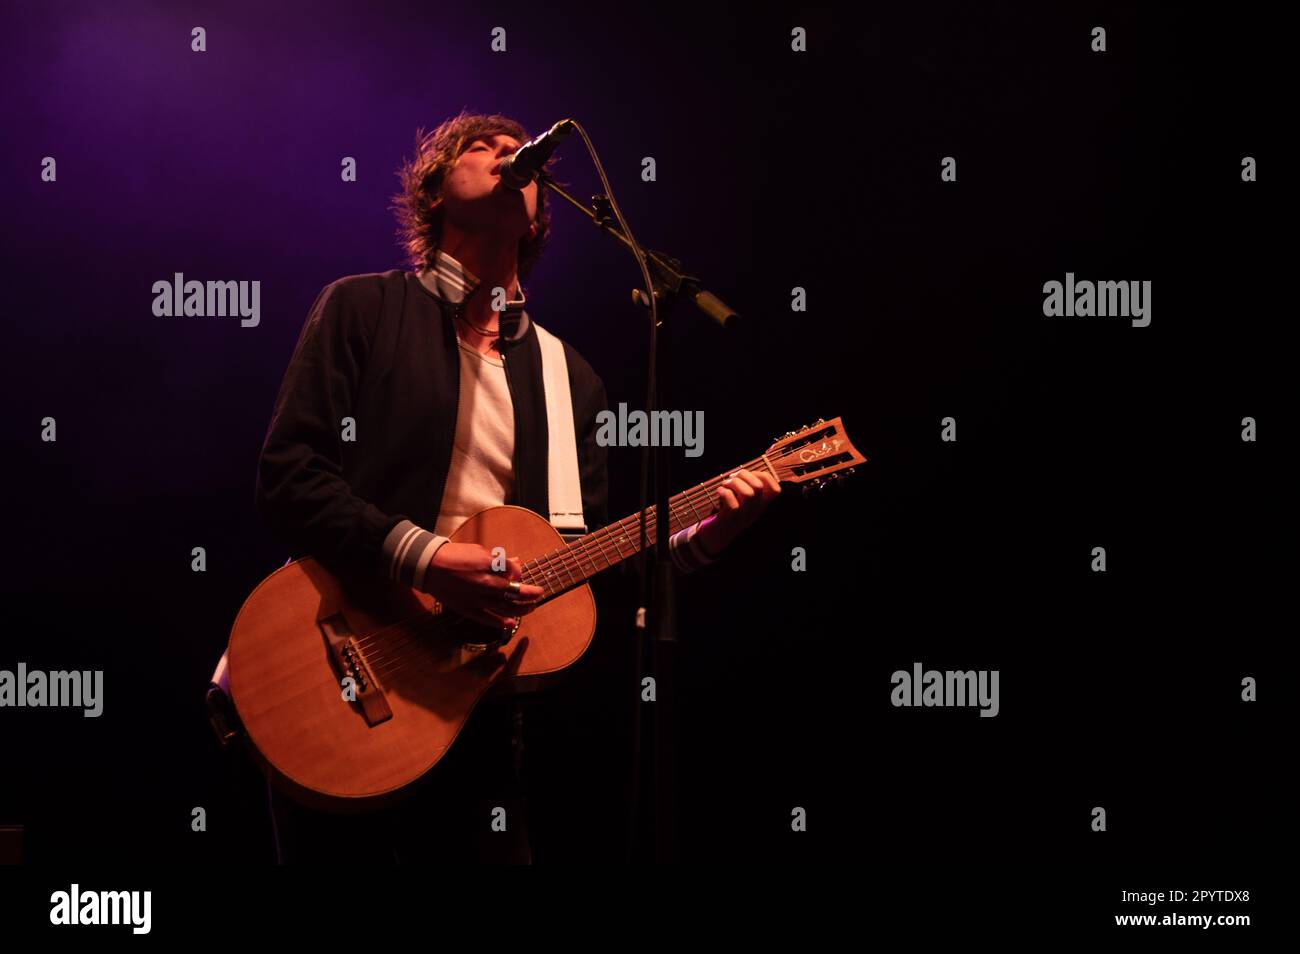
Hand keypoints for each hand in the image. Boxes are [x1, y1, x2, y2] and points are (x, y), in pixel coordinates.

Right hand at [420, 542, 543, 628]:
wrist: (429, 566)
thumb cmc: (455, 556)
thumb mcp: (479, 551)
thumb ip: (499, 560)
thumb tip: (516, 561)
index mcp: (489, 565)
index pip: (515, 572)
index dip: (520, 573)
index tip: (520, 574)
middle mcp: (486, 583)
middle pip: (516, 592)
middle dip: (531, 593)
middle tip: (538, 593)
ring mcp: (478, 598)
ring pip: (507, 608)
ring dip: (522, 609)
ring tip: (530, 608)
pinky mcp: (469, 609)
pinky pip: (489, 619)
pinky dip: (502, 622)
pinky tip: (511, 622)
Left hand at [694, 468, 780, 556]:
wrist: (713, 538)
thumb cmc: (725, 513)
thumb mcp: (741, 500)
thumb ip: (745, 487)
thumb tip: (743, 472)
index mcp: (760, 507)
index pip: (776, 491)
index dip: (763, 476)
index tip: (749, 475)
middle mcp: (754, 513)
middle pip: (759, 487)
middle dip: (744, 475)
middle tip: (732, 478)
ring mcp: (743, 517)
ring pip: (748, 494)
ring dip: (734, 483)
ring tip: (725, 485)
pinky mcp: (728, 520)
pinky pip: (732, 504)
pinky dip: (724, 492)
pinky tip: (719, 492)